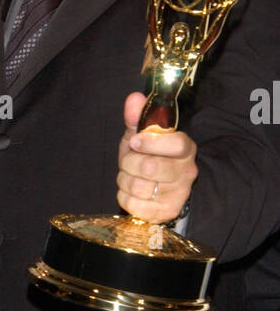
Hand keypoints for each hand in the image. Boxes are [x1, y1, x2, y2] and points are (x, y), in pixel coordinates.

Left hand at [116, 92, 196, 222]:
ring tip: (128, 176)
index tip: (134, 141)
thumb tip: (134, 98)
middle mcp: (187, 172)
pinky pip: (133, 205)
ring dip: (124, 180)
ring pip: (139, 187)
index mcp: (185, 148)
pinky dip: (124, 196)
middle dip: (129, 162)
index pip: (176, 144)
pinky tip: (131, 192)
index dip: (150, 142)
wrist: (159, 189)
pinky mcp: (166, 212)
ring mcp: (178, 194)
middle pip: (150, 167)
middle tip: (128, 161)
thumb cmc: (149, 156)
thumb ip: (137, 117)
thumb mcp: (142, 135)